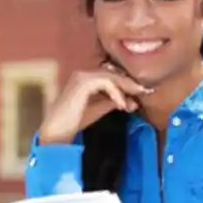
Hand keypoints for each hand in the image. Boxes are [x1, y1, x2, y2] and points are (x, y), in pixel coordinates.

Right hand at [38, 63, 152, 144]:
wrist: (58, 129)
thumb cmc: (75, 120)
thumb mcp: (100, 108)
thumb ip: (115, 101)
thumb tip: (133, 101)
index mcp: (85, 77)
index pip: (111, 75)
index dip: (127, 83)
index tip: (141, 92)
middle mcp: (83, 73)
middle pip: (113, 73)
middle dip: (130, 83)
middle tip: (144, 92)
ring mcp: (82, 76)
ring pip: (111, 76)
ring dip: (125, 87)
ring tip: (134, 99)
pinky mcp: (83, 83)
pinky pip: (106, 82)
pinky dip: (116, 93)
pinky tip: (121, 105)